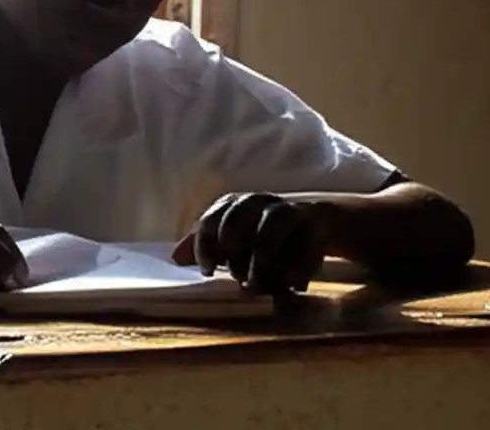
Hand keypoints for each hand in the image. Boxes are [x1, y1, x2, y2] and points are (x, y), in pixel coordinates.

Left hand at [172, 193, 326, 294]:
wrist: (311, 225)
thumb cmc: (261, 235)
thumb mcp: (231, 239)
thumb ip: (204, 246)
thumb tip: (175, 258)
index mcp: (233, 205)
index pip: (211, 220)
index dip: (206, 246)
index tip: (208, 271)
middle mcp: (258, 202)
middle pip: (239, 218)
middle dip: (235, 250)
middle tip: (237, 279)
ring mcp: (288, 210)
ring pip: (273, 225)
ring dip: (263, 257)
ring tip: (258, 285)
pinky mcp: (315, 224)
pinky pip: (308, 242)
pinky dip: (300, 266)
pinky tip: (292, 286)